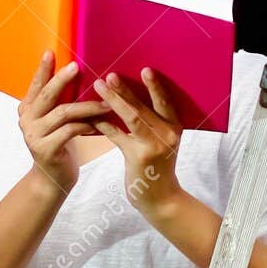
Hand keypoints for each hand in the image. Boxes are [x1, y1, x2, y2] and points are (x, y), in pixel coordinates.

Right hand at [17, 51, 114, 196]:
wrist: (53, 178)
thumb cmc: (59, 144)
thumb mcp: (57, 121)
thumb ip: (60, 103)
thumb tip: (81, 77)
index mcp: (28, 109)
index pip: (36, 86)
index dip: (42, 69)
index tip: (51, 52)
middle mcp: (26, 120)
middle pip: (47, 95)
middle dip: (62, 80)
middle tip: (77, 67)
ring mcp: (33, 135)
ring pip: (63, 113)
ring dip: (87, 107)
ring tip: (107, 103)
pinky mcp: (45, 149)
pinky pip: (69, 131)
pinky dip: (86, 126)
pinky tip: (99, 125)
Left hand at [89, 68, 185, 216]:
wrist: (161, 198)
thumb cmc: (158, 167)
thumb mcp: (162, 142)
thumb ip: (152, 124)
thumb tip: (130, 98)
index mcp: (175, 127)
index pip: (166, 102)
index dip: (156, 86)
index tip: (145, 69)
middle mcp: (167, 135)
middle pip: (145, 107)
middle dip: (126, 90)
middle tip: (110, 75)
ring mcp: (154, 146)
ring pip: (132, 118)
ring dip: (113, 101)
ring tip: (99, 86)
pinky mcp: (138, 157)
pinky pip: (117, 136)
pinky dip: (104, 125)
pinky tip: (91, 117)